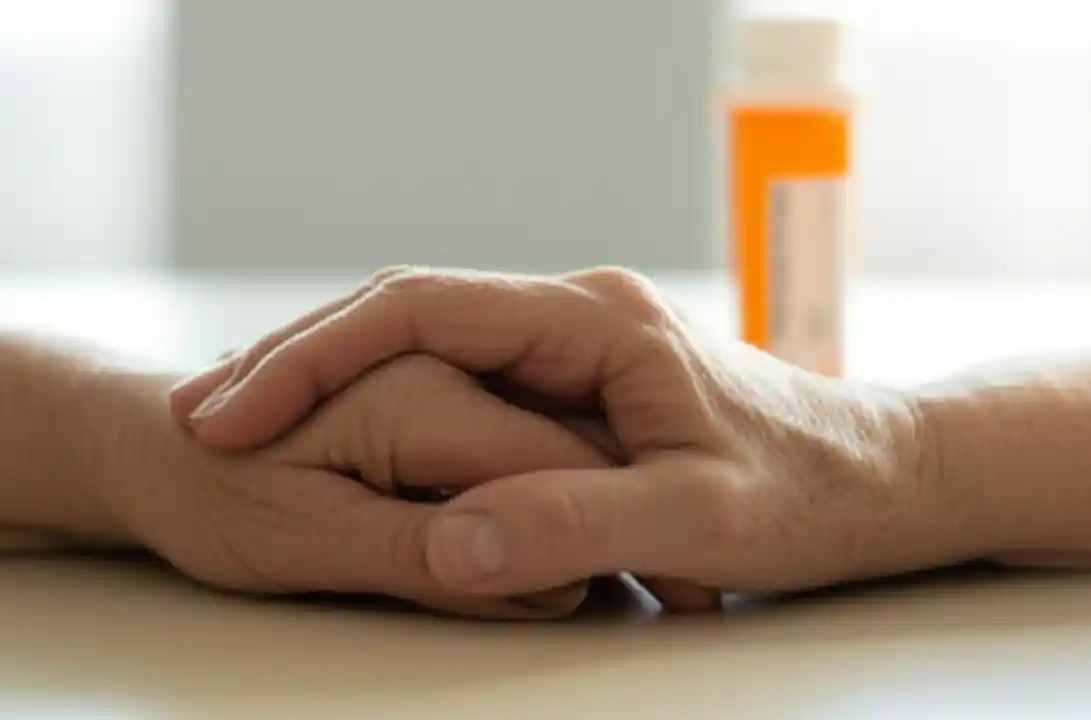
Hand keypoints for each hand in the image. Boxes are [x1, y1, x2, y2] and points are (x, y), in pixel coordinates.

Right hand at [170, 267, 977, 607]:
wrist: (884, 479)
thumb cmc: (810, 493)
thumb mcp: (700, 522)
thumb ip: (575, 524)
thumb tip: (447, 546)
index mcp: (594, 320)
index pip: (417, 307)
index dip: (314, 355)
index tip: (235, 411)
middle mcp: (577, 315)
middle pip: (404, 314)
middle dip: (299, 361)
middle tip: (206, 417)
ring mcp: (578, 348)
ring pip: (425, 346)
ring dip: (333, 382)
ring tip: (244, 426)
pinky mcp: (585, 387)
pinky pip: (462, 384)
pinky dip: (388, 407)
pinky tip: (339, 439)